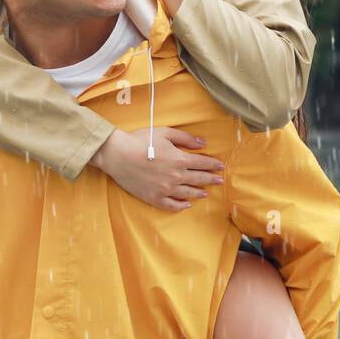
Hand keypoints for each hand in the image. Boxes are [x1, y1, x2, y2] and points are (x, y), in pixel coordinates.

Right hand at [90, 127, 224, 210]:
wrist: (118, 155)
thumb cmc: (141, 140)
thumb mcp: (165, 133)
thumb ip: (185, 138)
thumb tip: (203, 143)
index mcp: (180, 160)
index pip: (202, 163)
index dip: (213, 164)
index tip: (221, 166)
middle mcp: (176, 176)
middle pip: (198, 178)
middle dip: (211, 179)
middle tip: (220, 181)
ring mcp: (165, 189)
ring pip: (187, 193)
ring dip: (198, 192)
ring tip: (205, 193)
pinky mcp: (154, 197)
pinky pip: (171, 205)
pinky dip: (180, 206)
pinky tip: (186, 205)